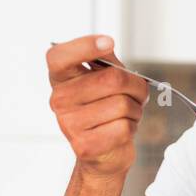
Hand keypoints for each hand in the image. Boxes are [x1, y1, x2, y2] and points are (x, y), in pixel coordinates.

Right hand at [46, 35, 148, 177]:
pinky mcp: (84, 146)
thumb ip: (106, 61)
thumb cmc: (106, 110)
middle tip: (136, 94)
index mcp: (61, 79)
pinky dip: (132, 128)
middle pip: (112, 79)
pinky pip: (124, 127)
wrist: (104, 153)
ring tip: (126, 115)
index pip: (60, 56)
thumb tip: (105, 45)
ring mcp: (69, 124)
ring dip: (135, 110)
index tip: (108, 42)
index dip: (84, 46)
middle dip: (135, 86)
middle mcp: (59, 99)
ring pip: (122, 105)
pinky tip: (121, 131)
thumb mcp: (104, 80)